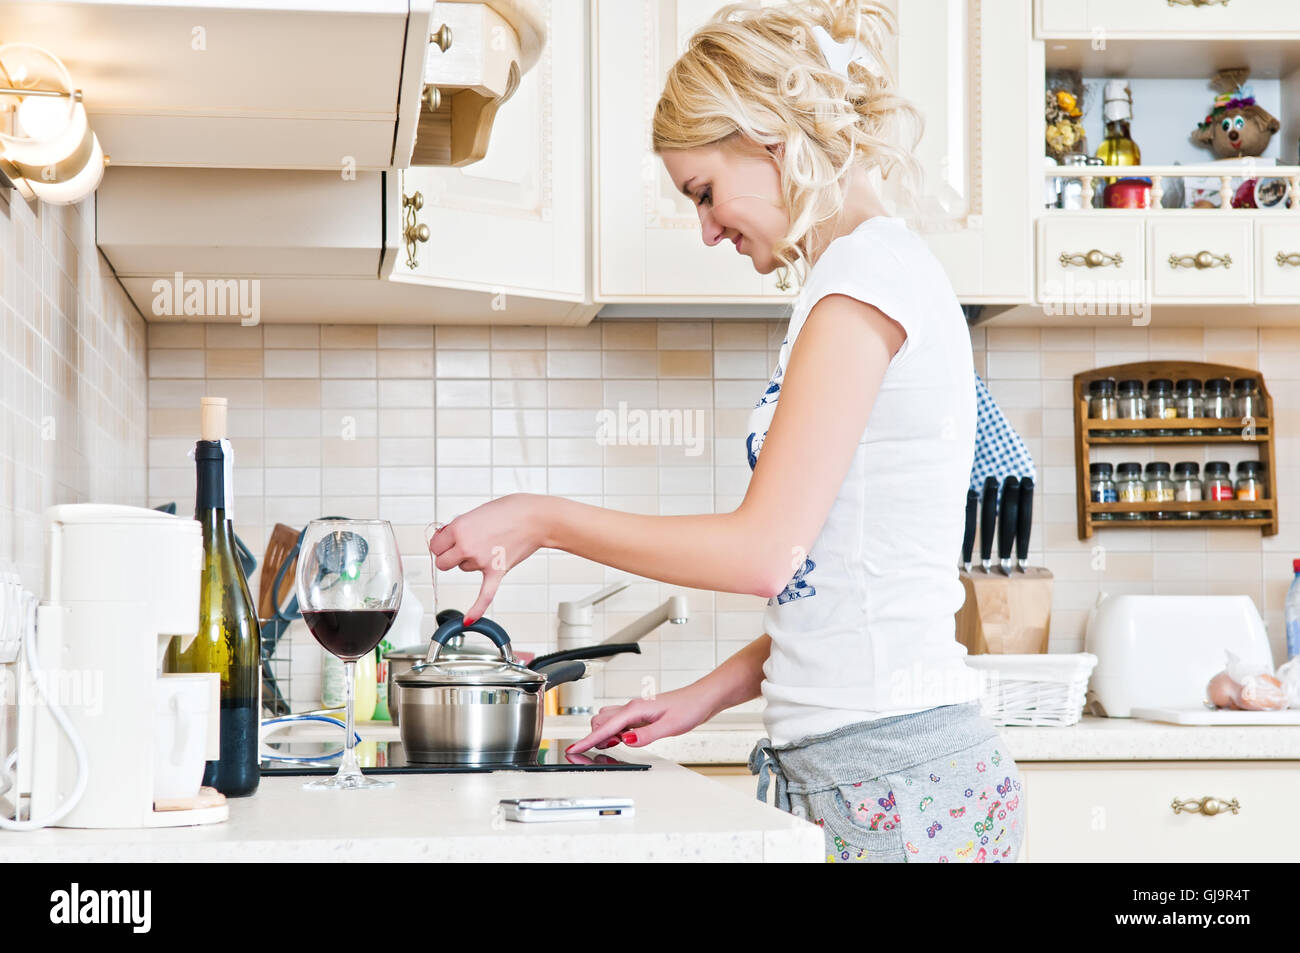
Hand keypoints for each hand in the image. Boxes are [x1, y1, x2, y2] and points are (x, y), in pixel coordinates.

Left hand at [429, 493, 549, 622]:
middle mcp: (466, 546)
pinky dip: (476, 609)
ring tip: (488, 546)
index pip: (435, 545)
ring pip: (463, 569)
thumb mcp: (476, 512)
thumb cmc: (510, 510)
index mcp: (459, 529)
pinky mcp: (496, 572)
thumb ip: (460, 528)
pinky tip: (469, 620)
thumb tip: (448, 538)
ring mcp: (481, 561)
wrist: (536, 518)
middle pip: (442, 563)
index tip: (448, 540)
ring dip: (470, 561)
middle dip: (449, 557)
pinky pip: (484, 596)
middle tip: (460, 548)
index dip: (442, 543)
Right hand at [565, 685, 714, 754]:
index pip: (606, 727)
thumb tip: (626, 740)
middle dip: (595, 736)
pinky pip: (619, 722)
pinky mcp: (642, 714)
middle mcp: (633, 707)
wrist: (703, 697)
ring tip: (609, 747)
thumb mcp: (671, 726)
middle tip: (594, 751)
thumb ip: (647, 734)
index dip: (588, 739)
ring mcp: (636, 710)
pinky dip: (615, 731)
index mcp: (636, 709)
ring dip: (604, 733)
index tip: (573, 749)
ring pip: (608, 719)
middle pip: (601, 721)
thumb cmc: (690, 707)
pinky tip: (621, 739)